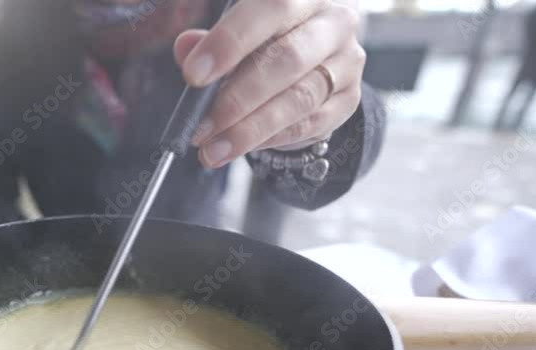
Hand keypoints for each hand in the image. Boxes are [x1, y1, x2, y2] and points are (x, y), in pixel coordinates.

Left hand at [177, 0, 365, 167]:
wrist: (315, 56)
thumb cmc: (267, 38)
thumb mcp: (238, 31)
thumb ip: (211, 40)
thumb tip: (186, 47)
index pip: (270, 9)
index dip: (230, 42)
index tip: (193, 75)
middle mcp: (334, 21)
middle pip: (288, 59)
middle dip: (237, 99)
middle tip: (200, 128)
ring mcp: (347, 61)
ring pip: (299, 99)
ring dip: (250, 130)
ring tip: (212, 151)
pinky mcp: (349, 98)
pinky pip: (310, 125)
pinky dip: (271, 140)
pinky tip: (241, 148)